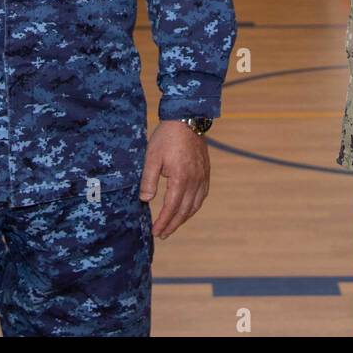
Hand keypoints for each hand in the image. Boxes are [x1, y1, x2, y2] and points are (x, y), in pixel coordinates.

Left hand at [139, 120, 209, 238]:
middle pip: (184, 210)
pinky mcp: (206, 172)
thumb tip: (146, 200)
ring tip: (173, 225)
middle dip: (173, 225)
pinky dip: (194, 207)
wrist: (187, 118)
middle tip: (162, 234)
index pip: (171, 207)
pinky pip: (202, 195)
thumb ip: (149, 180)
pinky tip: (187, 209)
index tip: (155, 232)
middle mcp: (195, 180)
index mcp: (181, 178)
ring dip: (184, 218)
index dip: (163, 222)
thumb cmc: (167, 137)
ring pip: (195, 205)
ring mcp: (203, 176)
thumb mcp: (152, 157)